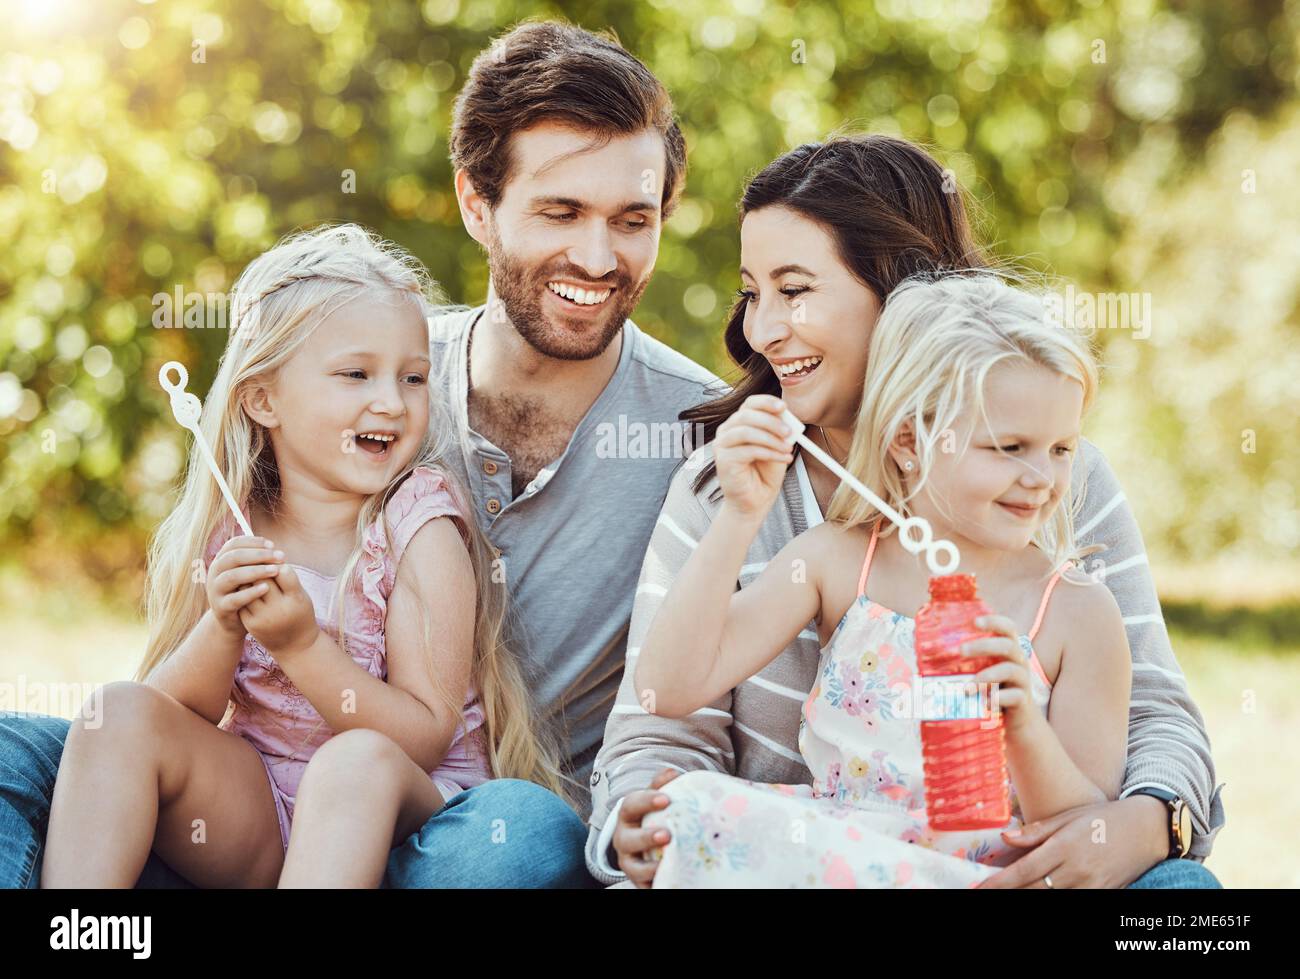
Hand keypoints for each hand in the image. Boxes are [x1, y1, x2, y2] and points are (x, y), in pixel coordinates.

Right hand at [205, 535, 284, 637]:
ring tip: (275, 570)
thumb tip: (275, 549)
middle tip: (280, 557)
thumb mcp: (250, 573)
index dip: (253, 542)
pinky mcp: (220, 607)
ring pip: (232, 577)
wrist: (235, 621)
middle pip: (233, 557)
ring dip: (255, 571)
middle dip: (258, 555)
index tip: (273, 545)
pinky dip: (250, 593)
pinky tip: (266, 588)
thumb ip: (257, 561)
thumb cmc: (247, 591)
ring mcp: (215, 590)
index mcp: (221, 560)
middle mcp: (214, 573)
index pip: (233, 544)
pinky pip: (234, 599)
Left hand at [238, 563, 318, 658]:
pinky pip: (241, 600)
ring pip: (248, 587)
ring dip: (248, 577)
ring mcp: (263, 618)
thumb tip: (266, 557)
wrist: (294, 645)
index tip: (278, 561)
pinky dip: (243, 590)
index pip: (283, 572)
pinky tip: (247, 587)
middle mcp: (279, 610)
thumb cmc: (299, 612)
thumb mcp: (300, 594)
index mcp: (296, 600)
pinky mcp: (250, 623)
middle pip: (263, 578)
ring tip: (253, 573)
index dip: (279, 563)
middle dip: (260, 567)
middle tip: (260, 562)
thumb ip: (287, 577)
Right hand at [613, 768, 679, 887]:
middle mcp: (624, 839)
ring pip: (632, 867)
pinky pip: (643, 885)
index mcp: (628, 815)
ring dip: (648, 867)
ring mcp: (630, 862)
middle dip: (646, 837)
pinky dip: (652, 884)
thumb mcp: (656, 798)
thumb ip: (662, 785)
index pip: (631, 805)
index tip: (666, 799)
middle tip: (666, 835)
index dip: (646, 801)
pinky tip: (665, 879)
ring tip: (664, 864)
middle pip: (627, 839)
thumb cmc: (654, 816)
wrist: (645, 844)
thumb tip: (674, 773)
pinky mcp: (638, 881)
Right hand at [714, 394, 794, 520]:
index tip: (784, 407)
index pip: (750, 404)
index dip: (766, 402)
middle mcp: (727, 431)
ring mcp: (722, 445)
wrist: (755, 501)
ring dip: (772, 439)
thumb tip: (787, 415)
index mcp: (739, 423)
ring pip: (746, 431)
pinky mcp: (723, 460)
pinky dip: (770, 453)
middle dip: (771, 422)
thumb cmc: (764, 473)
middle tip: (790, 432)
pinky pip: (748, 450)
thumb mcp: (777, 446)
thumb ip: (779, 430)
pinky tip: (783, 459)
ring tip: (788, 449)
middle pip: (746, 415)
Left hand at [962, 613, 1034, 734]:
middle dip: (984, 645)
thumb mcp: (980, 671)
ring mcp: (1023, 681)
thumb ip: (963, 661)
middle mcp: (1019, 661)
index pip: (1008, 627)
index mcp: (1008, 650)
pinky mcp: (1023, 701)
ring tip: (966, 687)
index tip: (975, 621)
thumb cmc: (992, 689)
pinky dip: (998, 698)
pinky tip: (985, 702)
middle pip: (1008, 645)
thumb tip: (922, 654)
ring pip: (1010, 670)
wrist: (1018, 721)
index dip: (994, 621)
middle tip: (962, 650)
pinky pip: (1014, 696)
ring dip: (987, 676)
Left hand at [976, 795, 1170, 887]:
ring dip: (1029, 897)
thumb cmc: (1103, 818)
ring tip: (1009, 894)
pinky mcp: (1104, 894)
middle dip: (1009, 893)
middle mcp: (1077, 869)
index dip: (999, 882)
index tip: (979, 888)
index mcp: (1065, 846)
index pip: (1024, 870)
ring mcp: (1092, 885)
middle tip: (987, 893)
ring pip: (1053, 899)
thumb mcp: (1068, 817)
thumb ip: (1036, 831)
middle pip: (1035, 889)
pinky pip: (1074, 901)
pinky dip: (1055, 900)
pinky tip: (1040, 893)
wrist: (1148, 830)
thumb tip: (1004, 838)